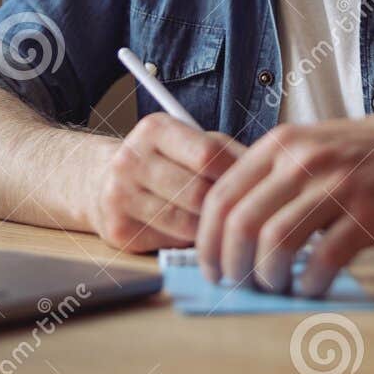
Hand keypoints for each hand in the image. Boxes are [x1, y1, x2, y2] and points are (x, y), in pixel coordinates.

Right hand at [92, 114, 243, 251]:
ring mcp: (120, 197)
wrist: (102, 181)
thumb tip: (271, 173)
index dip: (236, 173)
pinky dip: (187, 242)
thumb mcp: (191, 142)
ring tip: (221, 225)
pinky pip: (168, 243)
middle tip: (242, 214)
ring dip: (209, 228)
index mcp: (154, 129)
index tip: (256, 185)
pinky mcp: (118, 230)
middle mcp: (130, 160)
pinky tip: (193, 234)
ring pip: (185, 223)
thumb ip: (227, 153)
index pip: (207, 154)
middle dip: (224, 206)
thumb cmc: (163, 160)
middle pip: (197, 193)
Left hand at [196, 111, 373, 296]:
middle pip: (241, 222)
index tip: (210, 266)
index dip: (207, 240)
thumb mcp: (309, 146)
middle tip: (236, 284)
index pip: (221, 196)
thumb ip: (269, 178)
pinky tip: (311, 285)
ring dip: (267, 276)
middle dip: (231, 264)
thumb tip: (226, 229)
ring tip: (274, 286)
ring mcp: (337, 185)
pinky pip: (324, 257)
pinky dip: (309, 281)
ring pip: (276, 242)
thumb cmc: (364, 154)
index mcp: (280, 145)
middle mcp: (303, 160)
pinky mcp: (369, 212)